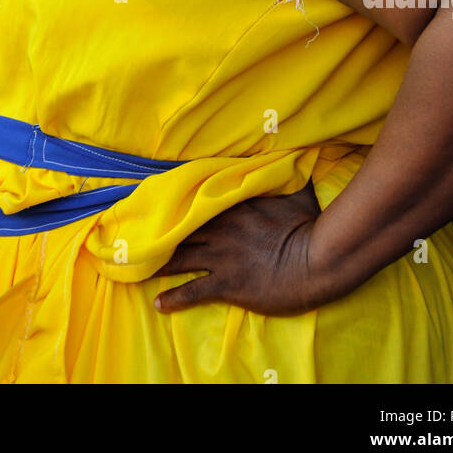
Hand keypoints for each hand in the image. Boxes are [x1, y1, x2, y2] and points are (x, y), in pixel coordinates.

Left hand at [151, 179, 323, 316]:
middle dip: (159, 234)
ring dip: (158, 264)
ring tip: (137, 269)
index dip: (177, 207)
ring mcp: (221, 257)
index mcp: (233, 206)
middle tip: (136, 239)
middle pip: (182, 230)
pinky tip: (157, 303)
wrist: (316, 260)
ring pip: (180, 258)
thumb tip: (298, 148)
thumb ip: (288, 172)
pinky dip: (173, 298)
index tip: (158, 206)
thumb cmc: (309, 225)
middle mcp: (220, 229)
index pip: (197, 202)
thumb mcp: (297, 191)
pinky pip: (192, 291)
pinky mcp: (227, 284)